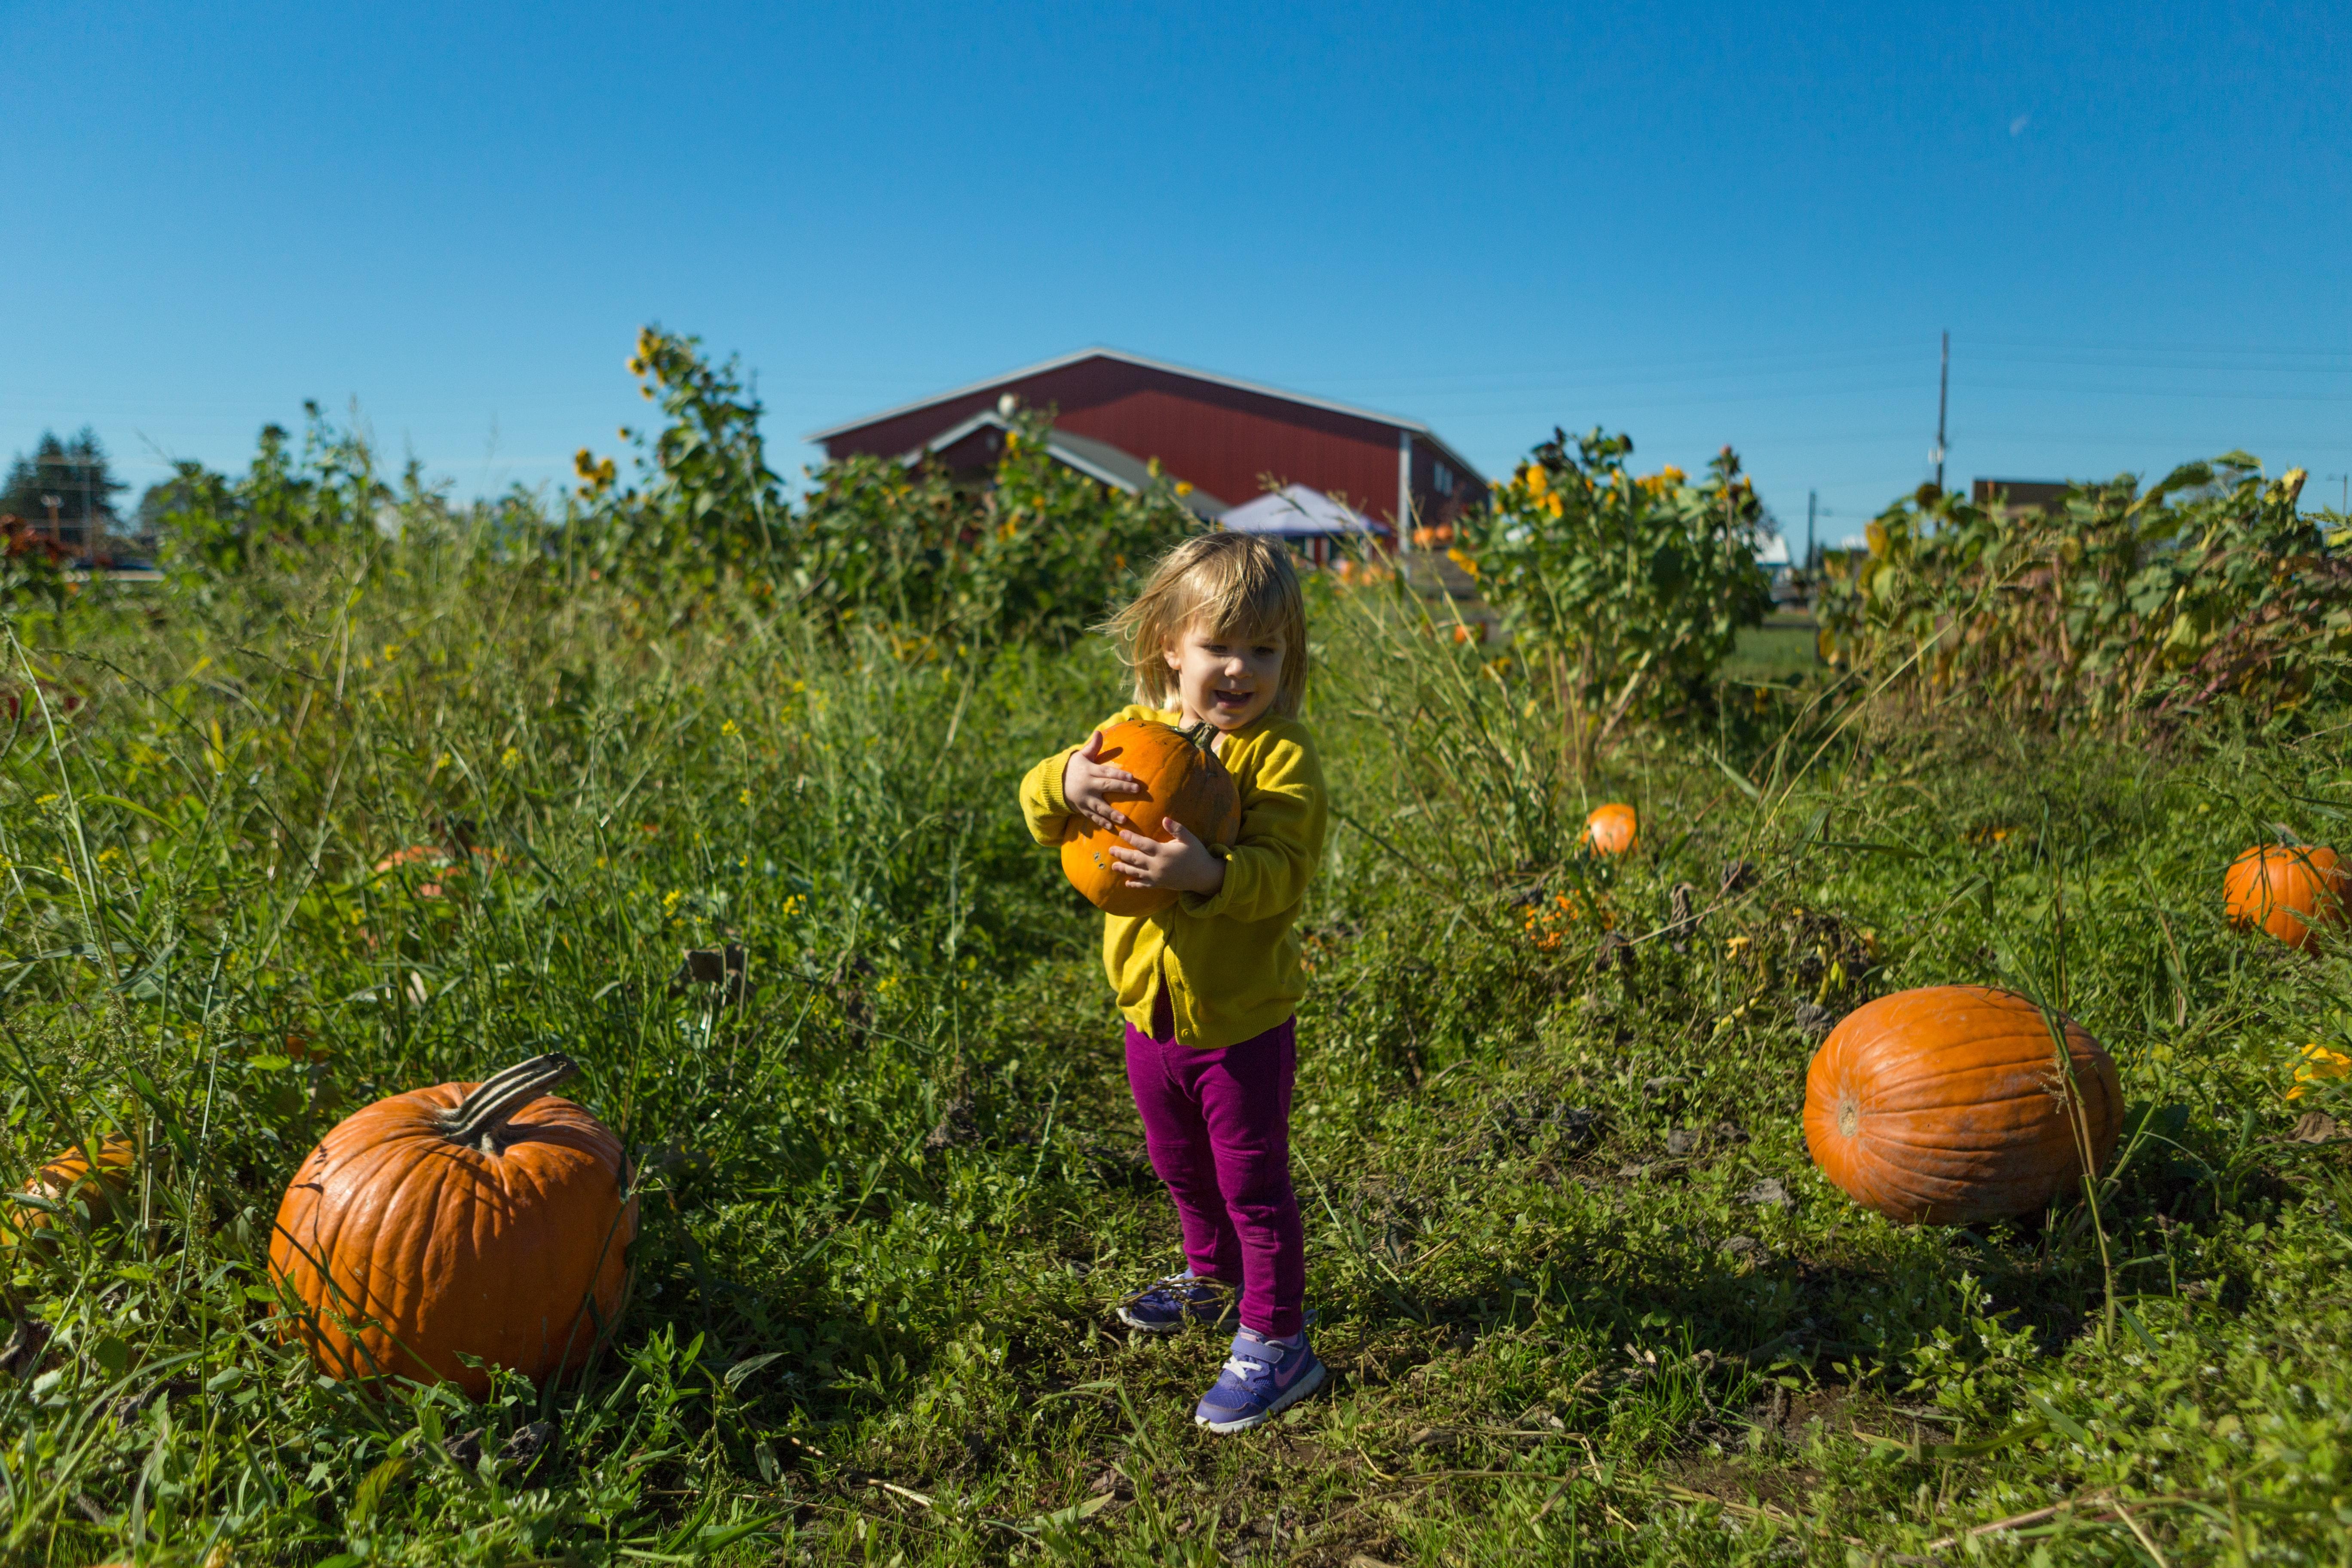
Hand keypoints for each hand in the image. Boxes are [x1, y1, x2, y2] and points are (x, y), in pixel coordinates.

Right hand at [1063, 730, 1146, 831]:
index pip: (1106, 772)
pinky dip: (1102, 823)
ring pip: (1100, 806)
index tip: (1132, 777)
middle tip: (1136, 790)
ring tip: (1124, 819)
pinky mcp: (1083, 809)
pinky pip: (1093, 817)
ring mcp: (1085, 799)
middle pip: (1107, 786)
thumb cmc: (1074, 768)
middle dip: (1122, 788)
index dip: (1119, 774)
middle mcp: (1088, 785)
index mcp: (1089, 771)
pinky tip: (1112, 828)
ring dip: (1112, 813)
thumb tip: (1099, 732)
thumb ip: (1092, 747)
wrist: (1056, 784)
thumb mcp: (1081, 756)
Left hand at [1108, 817, 1226, 895]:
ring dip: (1124, 868)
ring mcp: (1157, 876)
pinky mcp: (1160, 884)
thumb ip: (1176, 829)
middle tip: (1111, 850)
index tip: (1121, 833)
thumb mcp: (1189, 839)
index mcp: (1163, 852)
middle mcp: (1157, 865)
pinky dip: (1135, 884)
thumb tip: (1164, 819)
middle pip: (1135, 859)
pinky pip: (1144, 885)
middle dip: (1122, 854)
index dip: (1131, 838)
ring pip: (1136, 872)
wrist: (1204, 876)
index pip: (1143, 844)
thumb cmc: (1197, 854)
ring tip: (1113, 866)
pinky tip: (1127, 883)